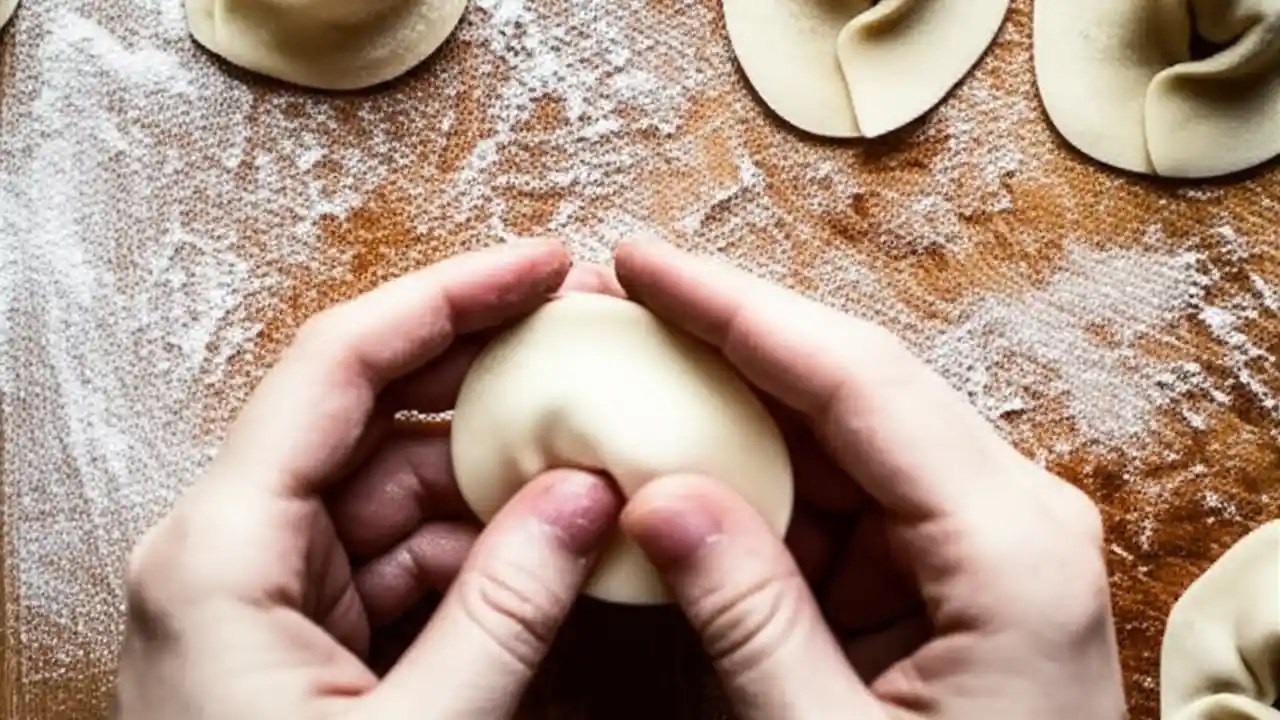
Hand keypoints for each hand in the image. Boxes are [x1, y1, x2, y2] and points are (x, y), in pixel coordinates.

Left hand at [115, 242, 623, 719]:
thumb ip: (508, 609)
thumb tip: (588, 496)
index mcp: (223, 550)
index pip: (342, 367)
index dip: (450, 298)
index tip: (542, 269)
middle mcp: (233, 551)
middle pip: (372, 419)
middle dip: (486, 383)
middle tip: (583, 349)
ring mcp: (269, 595)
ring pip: (395, 493)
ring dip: (496, 480)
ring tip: (590, 464)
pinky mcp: (305, 638)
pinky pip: (400, 561)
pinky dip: (477, 551)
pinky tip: (548, 547)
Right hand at [612, 241, 1126, 719]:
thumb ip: (749, 622)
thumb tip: (657, 496)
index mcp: (1008, 547)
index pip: (855, 379)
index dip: (736, 311)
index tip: (643, 266)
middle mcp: (1008, 514)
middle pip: (848, 386)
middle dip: (725, 344)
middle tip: (618, 306)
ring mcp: (980, 536)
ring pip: (838, 435)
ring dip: (733, 413)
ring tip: (630, 384)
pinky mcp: (947, 565)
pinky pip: (841, 495)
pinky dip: (759, 485)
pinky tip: (686, 476)